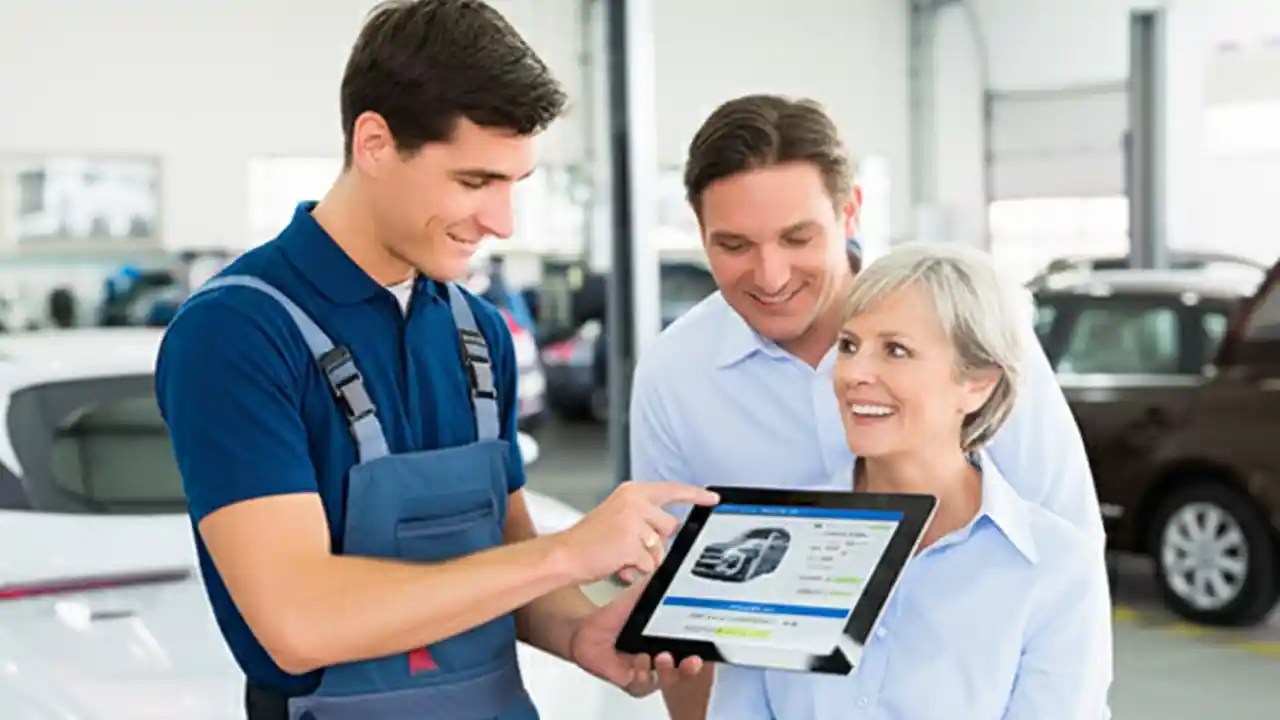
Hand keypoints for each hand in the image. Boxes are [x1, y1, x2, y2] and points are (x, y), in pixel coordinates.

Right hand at [553, 482, 717, 584]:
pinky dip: (636, 570)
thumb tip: (667, 532)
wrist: (564, 555)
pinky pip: (649, 565)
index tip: (713, 498)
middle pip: (670, 526)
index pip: (672, 490)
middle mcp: (635, 502)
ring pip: (660, 548)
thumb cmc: (588, 541)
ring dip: (644, 558)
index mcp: (632, 492)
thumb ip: (643, 518)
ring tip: (620, 555)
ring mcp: (634, 522)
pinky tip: (618, 564)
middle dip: (656, 542)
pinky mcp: (632, 544)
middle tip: (630, 545)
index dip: (696, 495)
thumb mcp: (618, 517)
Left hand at [570, 578, 704, 696]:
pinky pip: (641, 685)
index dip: (700, 651)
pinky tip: (641, 660)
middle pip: (683, 672)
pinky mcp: (629, 680)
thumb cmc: (616, 617)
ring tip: (664, 657)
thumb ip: (656, 586)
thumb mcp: (640, 598)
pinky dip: (643, 674)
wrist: (588, 628)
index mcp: (667, 642)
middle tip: (693, 660)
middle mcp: (659, 660)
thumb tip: (672, 569)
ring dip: (668, 672)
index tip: (706, 646)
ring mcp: (646, 672)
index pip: (690, 651)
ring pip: (664, 681)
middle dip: (690, 668)